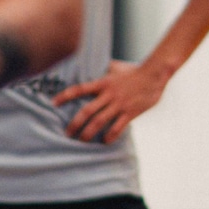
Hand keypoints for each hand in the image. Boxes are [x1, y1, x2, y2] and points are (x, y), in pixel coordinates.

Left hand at [54, 58, 170, 142]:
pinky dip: (109, 136)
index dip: (65, 96)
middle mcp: (109, 94)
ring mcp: (119, 104)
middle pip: (87, 111)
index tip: (53, 103)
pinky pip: (117, 128)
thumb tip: (96, 66)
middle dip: (75, 124)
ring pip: (99, 122)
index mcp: (103, 82)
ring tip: (82, 141)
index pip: (80, 89)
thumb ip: (104, 69)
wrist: (154, 74)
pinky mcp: (130, 112)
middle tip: (67, 133)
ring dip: (89, 133)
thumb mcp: (116, 68)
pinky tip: (104, 142)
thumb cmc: (135, 71)